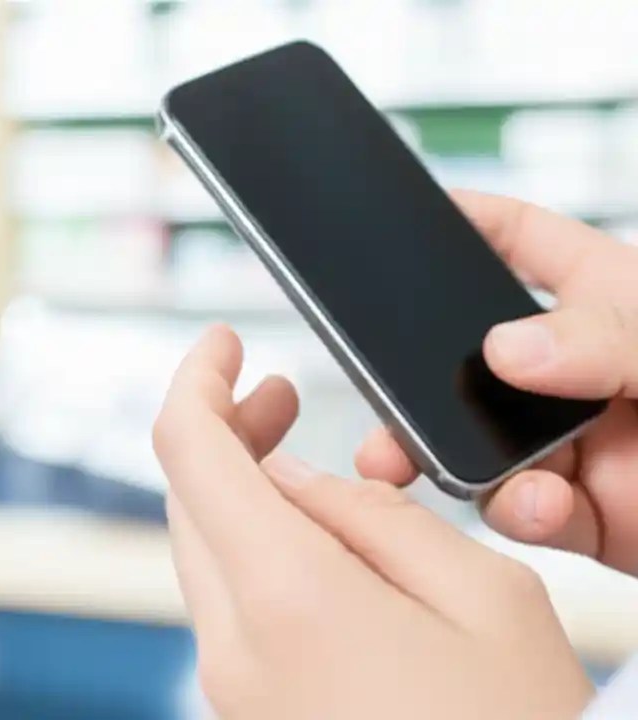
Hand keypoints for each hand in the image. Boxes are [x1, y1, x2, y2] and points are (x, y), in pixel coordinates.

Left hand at [155, 326, 592, 718]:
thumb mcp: (484, 598)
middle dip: (225, 434)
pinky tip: (315, 549)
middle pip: (188, 501)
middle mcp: (232, 645)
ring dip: (240, 495)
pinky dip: (254, 556)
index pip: (189, 451)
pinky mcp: (247, 716)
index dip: (196, 381)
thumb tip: (305, 486)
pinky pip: (229, 611)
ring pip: (204, 555)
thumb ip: (379, 520)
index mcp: (284, 595)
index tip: (221, 345)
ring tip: (307, 466)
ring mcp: (232, 689)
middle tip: (281, 397)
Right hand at [357, 190, 637, 575]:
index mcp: (613, 299)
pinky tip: (536, 507)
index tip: (408, 215)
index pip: (526, 244)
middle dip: (409, 374)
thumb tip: (505, 347)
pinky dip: (517, 512)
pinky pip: (525, 511)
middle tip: (368, 391)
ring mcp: (582, 444)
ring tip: (411, 462)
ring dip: (441, 452)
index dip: (469, 223)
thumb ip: (609, 338)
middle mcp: (583, 371)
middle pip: (470, 357)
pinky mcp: (590, 516)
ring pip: (480, 441)